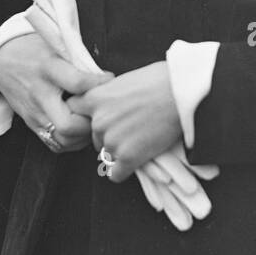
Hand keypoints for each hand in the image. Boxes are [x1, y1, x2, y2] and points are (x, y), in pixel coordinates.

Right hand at [0, 33, 112, 150]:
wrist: (3, 61)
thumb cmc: (36, 51)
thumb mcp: (57, 46)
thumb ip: (80, 63)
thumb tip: (107, 81)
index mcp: (48, 68)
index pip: (77, 83)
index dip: (98, 85)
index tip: (109, 79)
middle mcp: (40, 94)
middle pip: (68, 124)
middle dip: (89, 123)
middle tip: (98, 111)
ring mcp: (34, 113)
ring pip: (63, 139)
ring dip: (83, 135)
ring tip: (90, 120)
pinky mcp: (31, 124)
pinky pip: (56, 144)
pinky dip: (72, 141)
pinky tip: (79, 128)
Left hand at [68, 61, 181, 182]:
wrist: (182, 92)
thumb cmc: (159, 80)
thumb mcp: (123, 81)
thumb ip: (108, 95)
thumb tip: (106, 105)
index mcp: (94, 98)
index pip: (73, 110)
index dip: (86, 114)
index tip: (99, 116)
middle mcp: (98, 121)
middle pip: (93, 136)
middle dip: (107, 135)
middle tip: (130, 129)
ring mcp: (112, 140)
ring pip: (105, 154)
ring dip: (118, 151)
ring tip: (138, 141)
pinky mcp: (128, 157)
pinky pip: (116, 174)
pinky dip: (124, 170)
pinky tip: (136, 161)